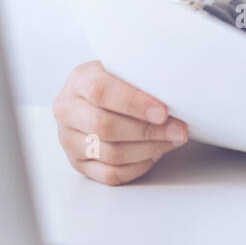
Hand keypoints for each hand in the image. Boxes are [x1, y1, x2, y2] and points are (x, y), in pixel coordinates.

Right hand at [52, 60, 188, 185]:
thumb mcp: (126, 69)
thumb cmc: (120, 83)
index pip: (100, 91)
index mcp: (79, 80)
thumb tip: (174, 93)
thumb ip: (142, 78)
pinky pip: (110, 174)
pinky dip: (137, 167)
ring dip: (148, 149)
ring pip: (110, 153)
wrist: (99, 97)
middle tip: (177, 130)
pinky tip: (154, 155)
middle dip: (148, 131)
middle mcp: (67, 110)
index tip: (162, 111)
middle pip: (105, 126)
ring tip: (171, 140)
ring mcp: (69, 139)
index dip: (134, 103)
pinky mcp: (78, 163)